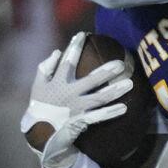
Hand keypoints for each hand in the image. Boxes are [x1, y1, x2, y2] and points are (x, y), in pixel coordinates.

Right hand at [19, 33, 133, 167]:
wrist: (40, 133)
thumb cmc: (40, 106)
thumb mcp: (37, 85)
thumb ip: (45, 68)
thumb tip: (57, 52)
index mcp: (58, 83)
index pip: (67, 62)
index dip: (75, 47)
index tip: (84, 34)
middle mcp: (69, 94)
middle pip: (90, 81)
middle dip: (106, 71)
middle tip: (120, 64)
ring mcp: (77, 108)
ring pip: (99, 98)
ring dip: (115, 91)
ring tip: (129, 83)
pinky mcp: (81, 120)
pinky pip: (99, 116)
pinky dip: (111, 112)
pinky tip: (124, 107)